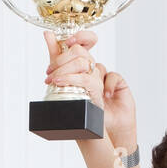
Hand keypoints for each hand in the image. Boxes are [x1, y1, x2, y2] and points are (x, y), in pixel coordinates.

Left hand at [43, 30, 136, 153]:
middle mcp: (93, 70)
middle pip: (81, 54)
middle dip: (63, 63)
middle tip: (51, 77)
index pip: (82, 43)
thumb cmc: (81, 110)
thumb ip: (56, 58)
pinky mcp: (118, 85)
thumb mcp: (64, 83)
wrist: (97, 133)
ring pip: (94, 66)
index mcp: (81, 68)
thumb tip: (47, 33)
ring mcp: (105, 77)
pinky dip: (104, 85)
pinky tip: (100, 96)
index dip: (78, 37)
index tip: (66, 43)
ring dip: (74, 76)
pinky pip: (112, 76)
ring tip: (61, 86)